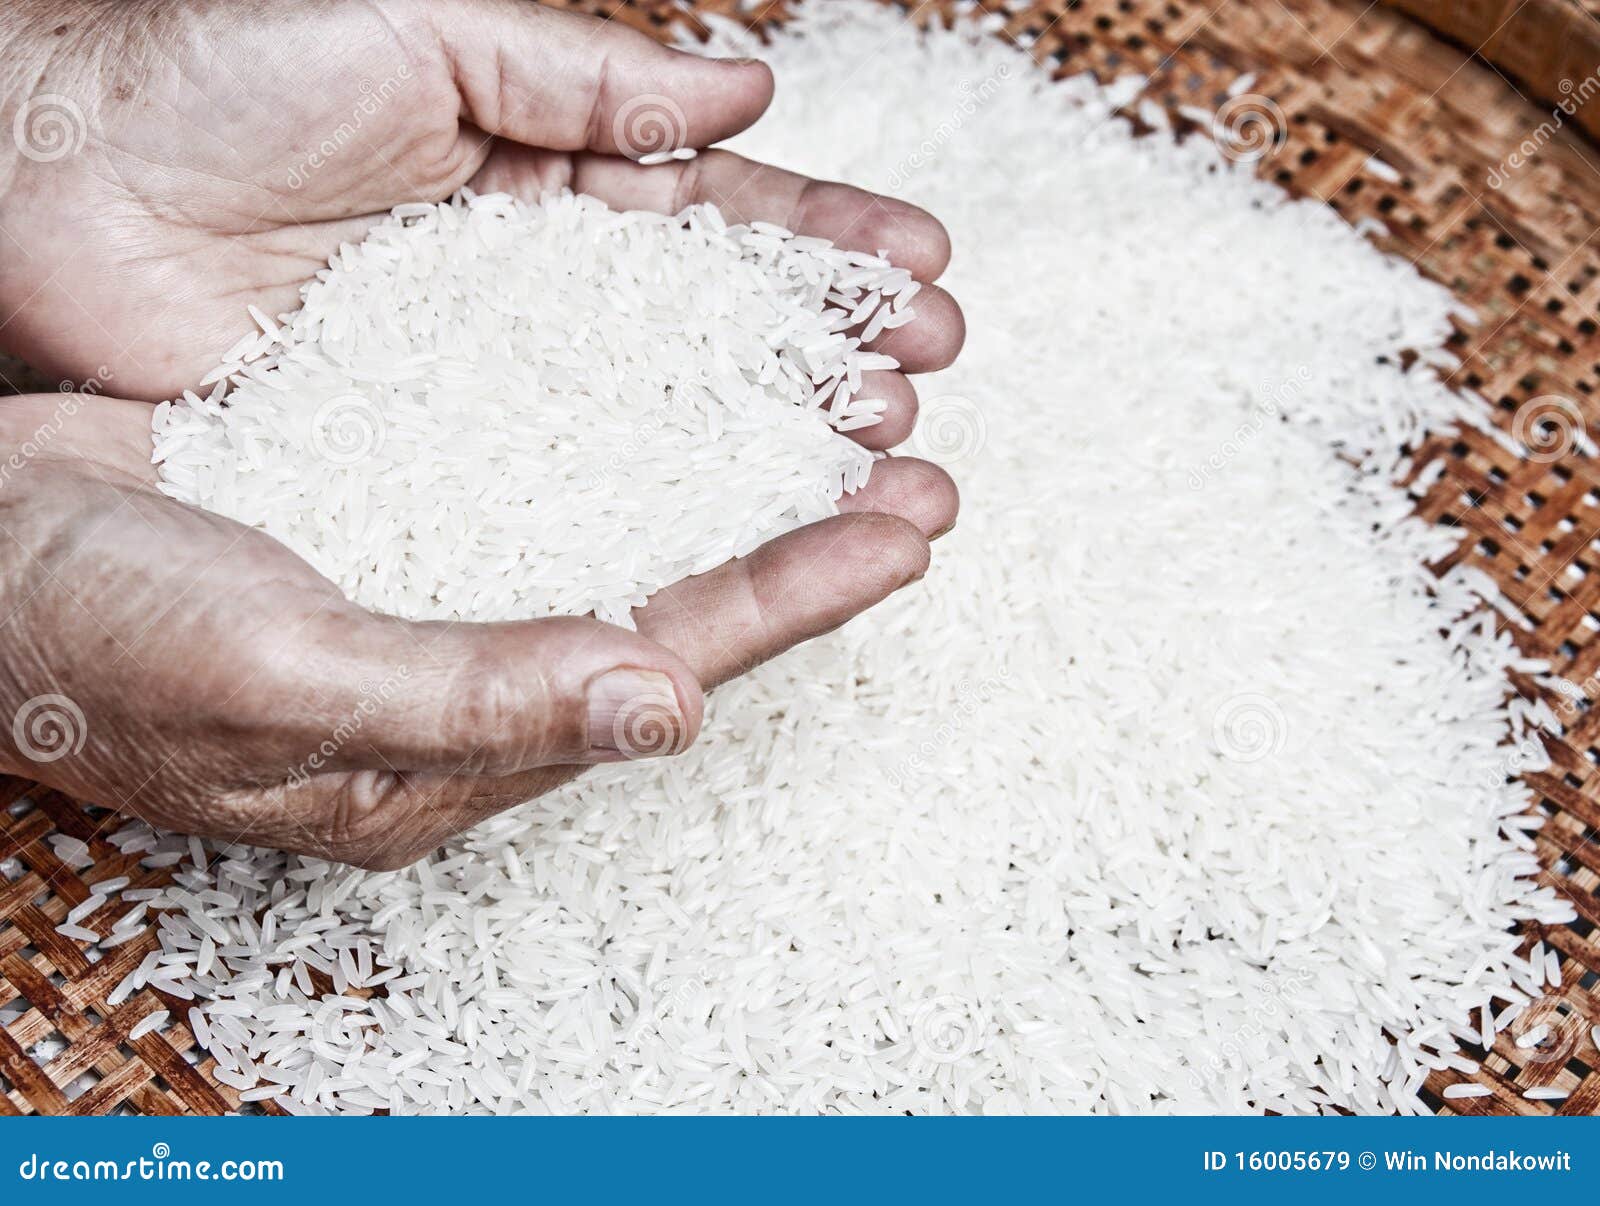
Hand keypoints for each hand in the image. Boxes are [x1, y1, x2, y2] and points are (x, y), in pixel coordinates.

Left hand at [0, 0, 963, 454]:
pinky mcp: (430, 451)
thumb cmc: (219, 79)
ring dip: (771, 434)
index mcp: (549, 170)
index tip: (927, 273)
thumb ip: (582, 74)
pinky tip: (735, 526)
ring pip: (657, 413)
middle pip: (714, 325)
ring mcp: (493, 376)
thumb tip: (751, 85)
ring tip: (875, 451)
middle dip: (828, 348)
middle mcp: (538, 282)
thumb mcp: (420, 35)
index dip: (826, 241)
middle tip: (925, 383)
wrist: (52, 184)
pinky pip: (554, 482)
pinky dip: (646, 502)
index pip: (720, 208)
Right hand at [0, 393, 951, 867]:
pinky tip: (684, 391)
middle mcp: (466, 680)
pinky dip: (632, 433)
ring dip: (736, 479)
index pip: (667, 661)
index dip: (796, 595)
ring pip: (626, 534)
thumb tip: (666, 708)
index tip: (913, 525)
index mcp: (452, 747)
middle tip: (921, 472)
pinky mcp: (399, 516)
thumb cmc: (89, 633)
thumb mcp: (278, 664)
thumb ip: (474, 690)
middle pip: (676, 605)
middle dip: (804, 542)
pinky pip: (551, 479)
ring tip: (840, 417)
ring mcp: (435, 596)